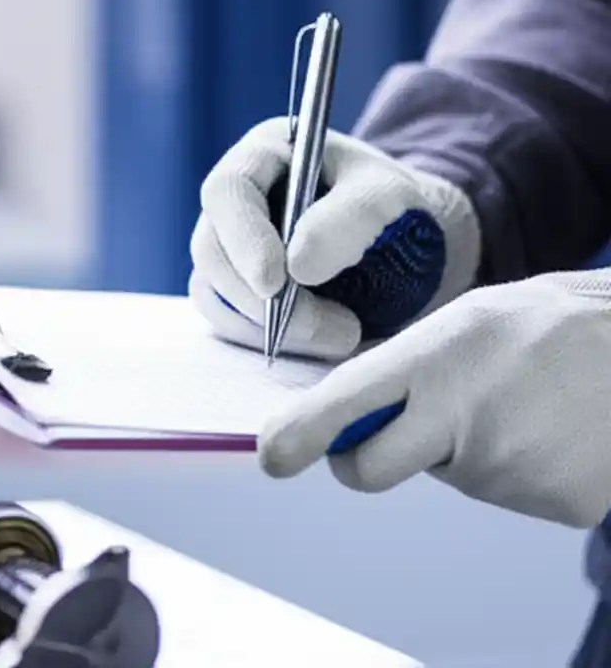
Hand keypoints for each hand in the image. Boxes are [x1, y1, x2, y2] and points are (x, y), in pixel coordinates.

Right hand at [189, 118, 480, 358]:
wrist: (414, 253)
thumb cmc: (401, 211)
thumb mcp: (391, 198)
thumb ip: (352, 218)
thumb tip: (297, 265)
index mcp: (266, 155)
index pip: (228, 191)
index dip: (244, 238)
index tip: (276, 283)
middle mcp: (237, 201)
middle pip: (211, 249)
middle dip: (261, 297)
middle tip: (333, 326)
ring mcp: (229, 248)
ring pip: (214, 292)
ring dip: (269, 326)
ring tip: (343, 334)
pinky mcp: (233, 291)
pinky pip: (226, 321)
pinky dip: (265, 339)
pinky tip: (318, 340)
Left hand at [258, 270, 610, 527]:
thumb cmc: (550, 327)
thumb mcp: (466, 322)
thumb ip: (402, 365)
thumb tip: (338, 407)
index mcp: (435, 358)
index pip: (343, 403)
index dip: (298, 434)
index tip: (271, 456)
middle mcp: (461, 416)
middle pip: (367, 470)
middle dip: (362, 460)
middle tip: (402, 431)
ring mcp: (507, 467)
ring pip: (443, 475)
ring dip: (461, 450)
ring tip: (516, 404)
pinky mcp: (553, 502)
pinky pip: (502, 493)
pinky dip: (516, 470)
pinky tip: (549, 430)